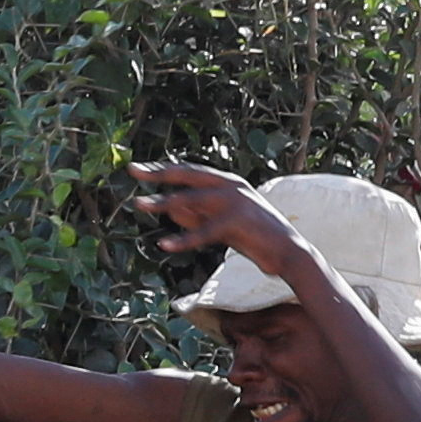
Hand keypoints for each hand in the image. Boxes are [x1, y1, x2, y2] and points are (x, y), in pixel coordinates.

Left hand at [126, 161, 307, 272]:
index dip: (163, 169)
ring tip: (139, 206)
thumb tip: (168, 209)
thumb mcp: (220, 223)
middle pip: (187, 174)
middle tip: (132, 171)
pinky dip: (184, 239)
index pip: (189, 171)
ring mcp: (235, 201)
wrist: (288, 252)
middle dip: (158, 173)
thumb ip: (196, 215)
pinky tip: (165, 245)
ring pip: (191, 199)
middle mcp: (231, 185)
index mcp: (227, 182)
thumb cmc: (254, 237)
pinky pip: (204, 231)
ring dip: (162, 203)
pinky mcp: (238, 222)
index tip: (138, 168)